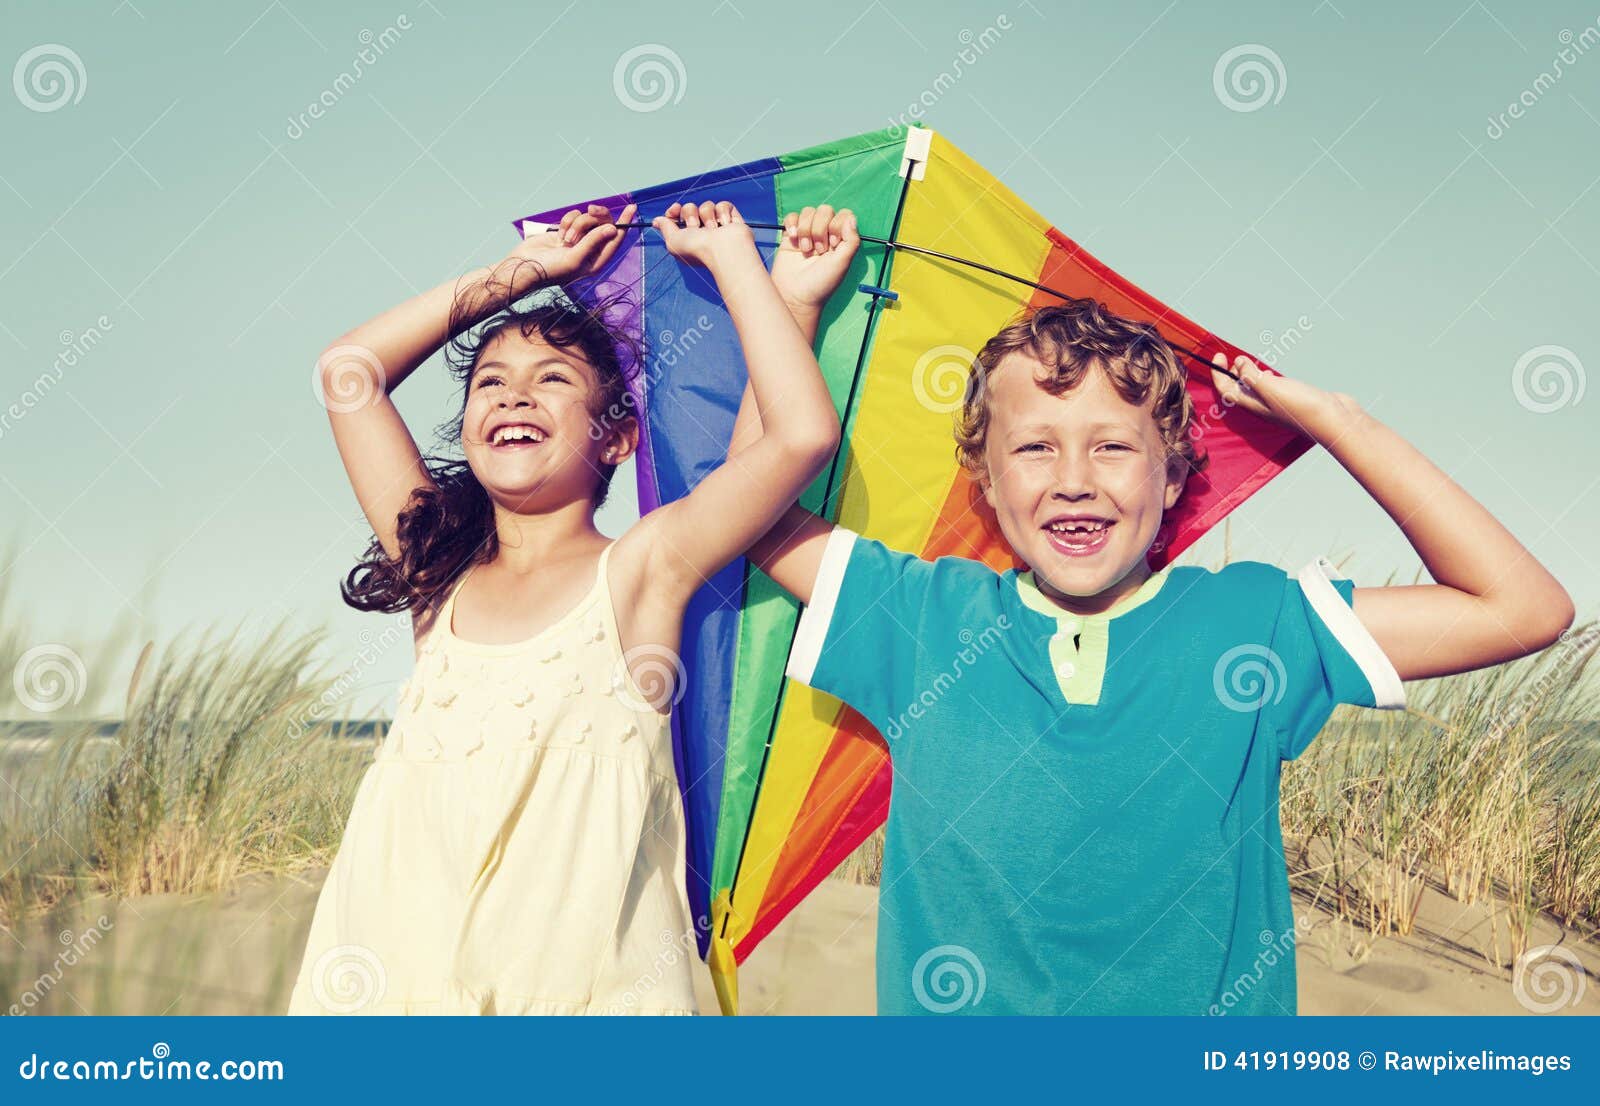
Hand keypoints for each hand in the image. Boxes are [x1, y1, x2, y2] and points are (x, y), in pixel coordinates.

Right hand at [505, 202, 636, 285]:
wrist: (526, 265)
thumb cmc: (551, 269)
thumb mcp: (575, 258)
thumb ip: (594, 242)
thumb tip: (612, 229)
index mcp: (597, 260)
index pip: (616, 239)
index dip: (624, 223)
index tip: (632, 207)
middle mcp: (591, 250)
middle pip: (603, 224)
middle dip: (595, 217)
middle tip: (591, 209)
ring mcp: (578, 240)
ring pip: (586, 219)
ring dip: (576, 223)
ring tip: (565, 239)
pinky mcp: (566, 231)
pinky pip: (573, 217)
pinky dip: (566, 221)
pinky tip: (559, 233)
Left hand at [652, 201, 755, 268]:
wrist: (723, 249)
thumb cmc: (697, 250)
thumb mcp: (673, 241)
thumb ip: (664, 228)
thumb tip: (656, 221)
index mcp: (688, 236)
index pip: (678, 215)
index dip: (675, 210)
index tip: (675, 209)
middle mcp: (702, 231)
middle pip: (690, 208)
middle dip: (691, 215)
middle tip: (697, 228)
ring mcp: (717, 224)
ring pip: (706, 205)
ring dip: (707, 216)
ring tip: (714, 230)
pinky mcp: (731, 219)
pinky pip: (723, 205)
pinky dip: (723, 213)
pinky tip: (725, 225)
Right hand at [770, 205, 859, 309]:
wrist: (796, 296)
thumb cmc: (822, 283)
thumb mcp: (843, 263)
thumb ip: (852, 240)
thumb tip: (851, 217)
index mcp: (841, 240)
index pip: (843, 215)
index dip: (837, 225)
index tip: (833, 246)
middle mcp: (826, 234)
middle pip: (825, 210)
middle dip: (821, 229)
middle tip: (819, 251)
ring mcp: (807, 233)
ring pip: (808, 212)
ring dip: (806, 230)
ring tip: (806, 250)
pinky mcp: (790, 236)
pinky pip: (792, 216)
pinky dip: (792, 224)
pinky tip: (793, 239)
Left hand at [1210, 353, 1362, 441]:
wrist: (1332, 419)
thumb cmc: (1300, 407)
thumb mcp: (1270, 388)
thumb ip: (1251, 376)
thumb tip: (1237, 363)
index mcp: (1253, 405)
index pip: (1226, 390)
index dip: (1218, 373)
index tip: (1218, 356)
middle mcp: (1262, 406)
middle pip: (1238, 390)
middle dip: (1229, 374)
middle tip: (1228, 358)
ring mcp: (1276, 403)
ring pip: (1254, 388)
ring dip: (1246, 375)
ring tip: (1245, 363)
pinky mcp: (1290, 399)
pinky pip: (1270, 388)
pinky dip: (1265, 378)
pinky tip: (1269, 374)